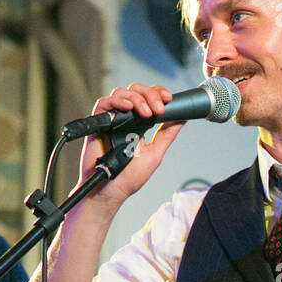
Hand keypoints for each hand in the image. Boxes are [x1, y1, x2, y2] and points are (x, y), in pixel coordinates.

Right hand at [76, 83, 185, 204]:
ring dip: (137, 99)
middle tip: (158, 110)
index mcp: (139, 123)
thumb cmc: (129, 177)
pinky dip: (117, 101)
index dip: (158, 92)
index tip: (169, 99)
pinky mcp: (98, 123)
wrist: (111, 190)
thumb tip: (182, 118)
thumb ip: (167, 134)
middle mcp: (125, 118)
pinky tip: (128, 108)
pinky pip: (104, 103)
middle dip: (151, 95)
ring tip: (145, 114)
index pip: (148, 97)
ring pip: (122, 93)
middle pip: (136, 90)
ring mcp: (112, 120)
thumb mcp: (156, 153)